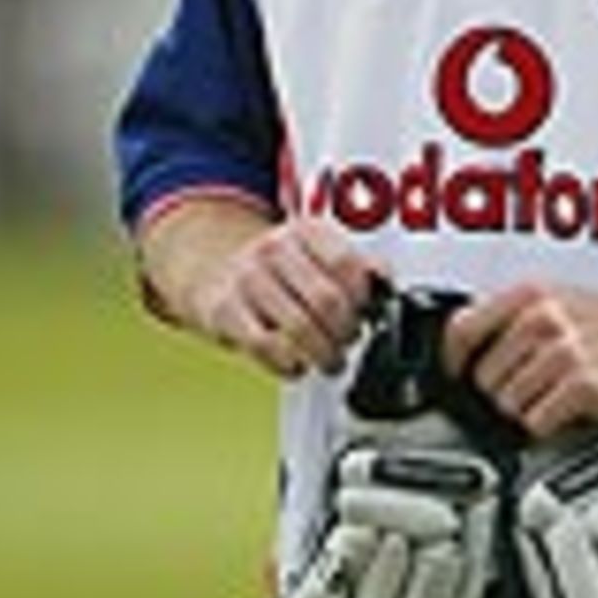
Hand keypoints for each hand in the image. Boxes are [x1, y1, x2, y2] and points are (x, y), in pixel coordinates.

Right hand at [181, 214, 382, 378]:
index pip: (345, 262)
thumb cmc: (276, 269)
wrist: (211, 268)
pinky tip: (297, 366)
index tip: (368, 312)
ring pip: (298, 327)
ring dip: (324, 353)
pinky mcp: (224, 310)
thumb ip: (356, 265)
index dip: (363, 296)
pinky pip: (264, 346)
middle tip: (349, 341)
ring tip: (331, 361)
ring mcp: (247, 279)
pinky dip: (288, 364)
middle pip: (326, 300)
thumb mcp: (315, 253)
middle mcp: (274, 250)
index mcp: (304, 231)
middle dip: (346, 331)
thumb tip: (385, 280)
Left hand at [442, 281, 597, 439]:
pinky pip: (536, 422)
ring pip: (506, 405)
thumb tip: (463, 355)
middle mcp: (543, 318)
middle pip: (483, 377)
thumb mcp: (555, 301)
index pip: (461, 329)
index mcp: (529, 294)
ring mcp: (563, 351)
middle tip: (530, 387)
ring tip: (552, 395)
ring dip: (526, 410)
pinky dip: (546, 425)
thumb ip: (510, 320)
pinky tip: (565, 409)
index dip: (453, 361)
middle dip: (501, 390)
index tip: (457, 375)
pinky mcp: (583, 385)